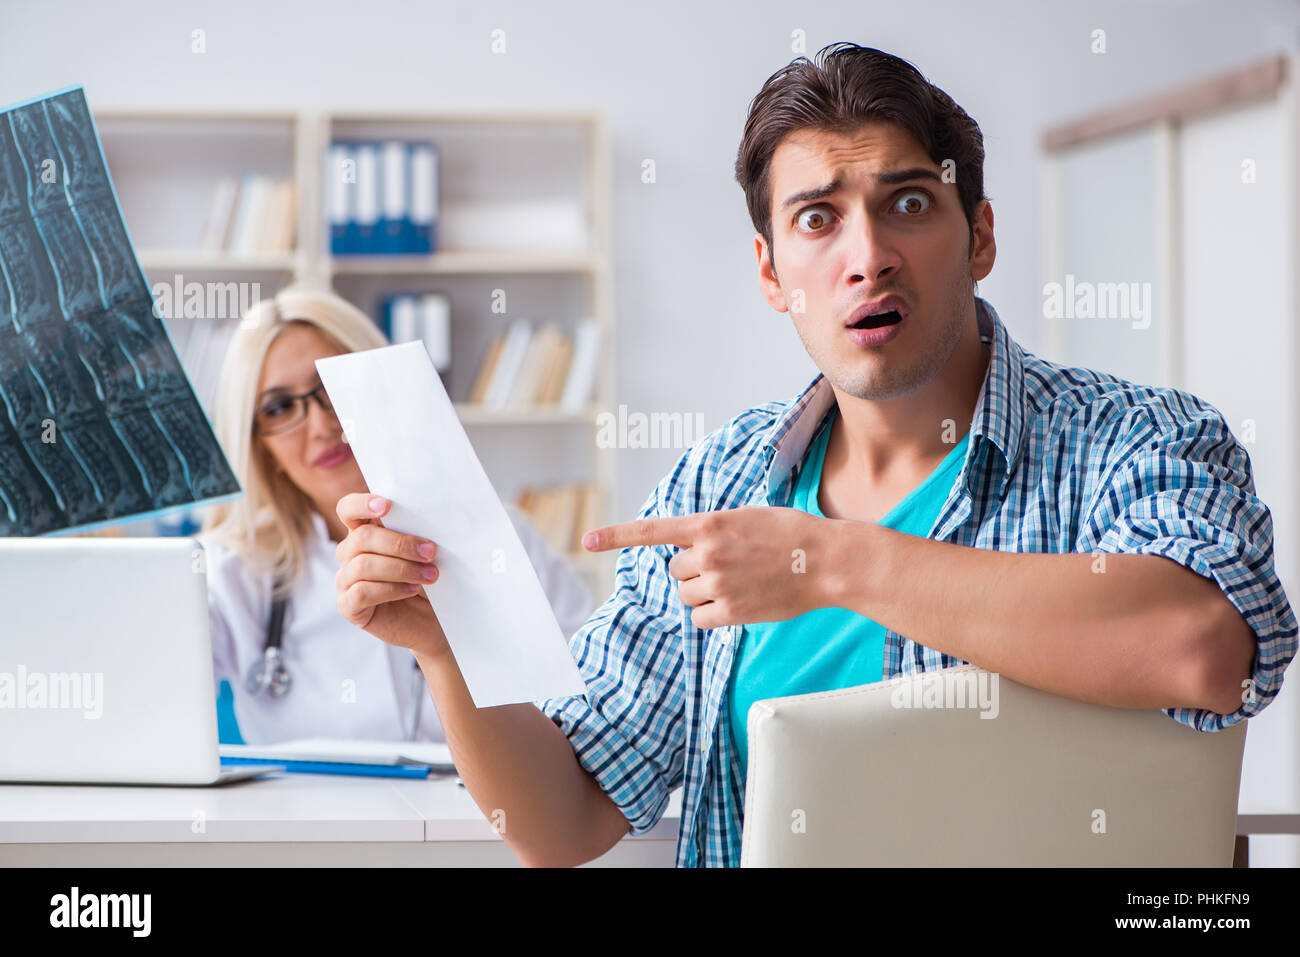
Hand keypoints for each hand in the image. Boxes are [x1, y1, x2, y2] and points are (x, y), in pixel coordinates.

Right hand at [334, 493, 449, 658]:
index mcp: (364, 531)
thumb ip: (416, 531)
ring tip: (430, 575)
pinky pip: (362, 592)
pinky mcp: (348, 606)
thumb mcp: (423, 552)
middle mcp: (350, 553)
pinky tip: (412, 590)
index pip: (348, 509)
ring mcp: (346, 580)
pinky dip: (391, 589)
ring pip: (363, 566)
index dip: (362, 504)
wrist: (433, 620)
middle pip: (362, 537)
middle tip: (430, 552)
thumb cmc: (427, 579)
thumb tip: (427, 514)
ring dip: (402, 569)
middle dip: (400, 544)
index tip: (386, 506)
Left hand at [582, 506, 841, 629]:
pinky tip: (738, 603)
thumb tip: (694, 547)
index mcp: (710, 523)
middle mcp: (708, 553)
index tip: (587, 540)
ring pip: (687, 595)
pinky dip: (712, 616)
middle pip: (675, 570)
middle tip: (729, 566)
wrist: (826, 560)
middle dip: (694, 570)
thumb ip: (715, 530)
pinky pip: (700, 619)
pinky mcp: (731, 611)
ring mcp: (718, 583)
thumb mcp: (748, 517)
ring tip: (740, 583)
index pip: (652, 530)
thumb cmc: (793, 534)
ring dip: (704, 592)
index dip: (616, 536)